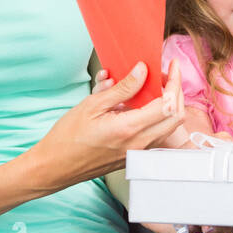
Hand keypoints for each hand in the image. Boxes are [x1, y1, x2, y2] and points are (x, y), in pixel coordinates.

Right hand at [32, 60, 184, 188]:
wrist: (56, 166)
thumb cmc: (68, 137)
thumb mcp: (92, 105)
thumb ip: (122, 88)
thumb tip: (142, 70)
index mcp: (129, 129)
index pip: (168, 104)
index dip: (175, 82)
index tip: (172, 66)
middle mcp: (139, 144)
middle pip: (176, 116)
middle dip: (177, 92)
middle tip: (165, 75)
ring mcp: (139, 152)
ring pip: (169, 126)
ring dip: (168, 104)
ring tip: (153, 86)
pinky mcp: (135, 155)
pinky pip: (156, 134)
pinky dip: (157, 116)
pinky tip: (141, 104)